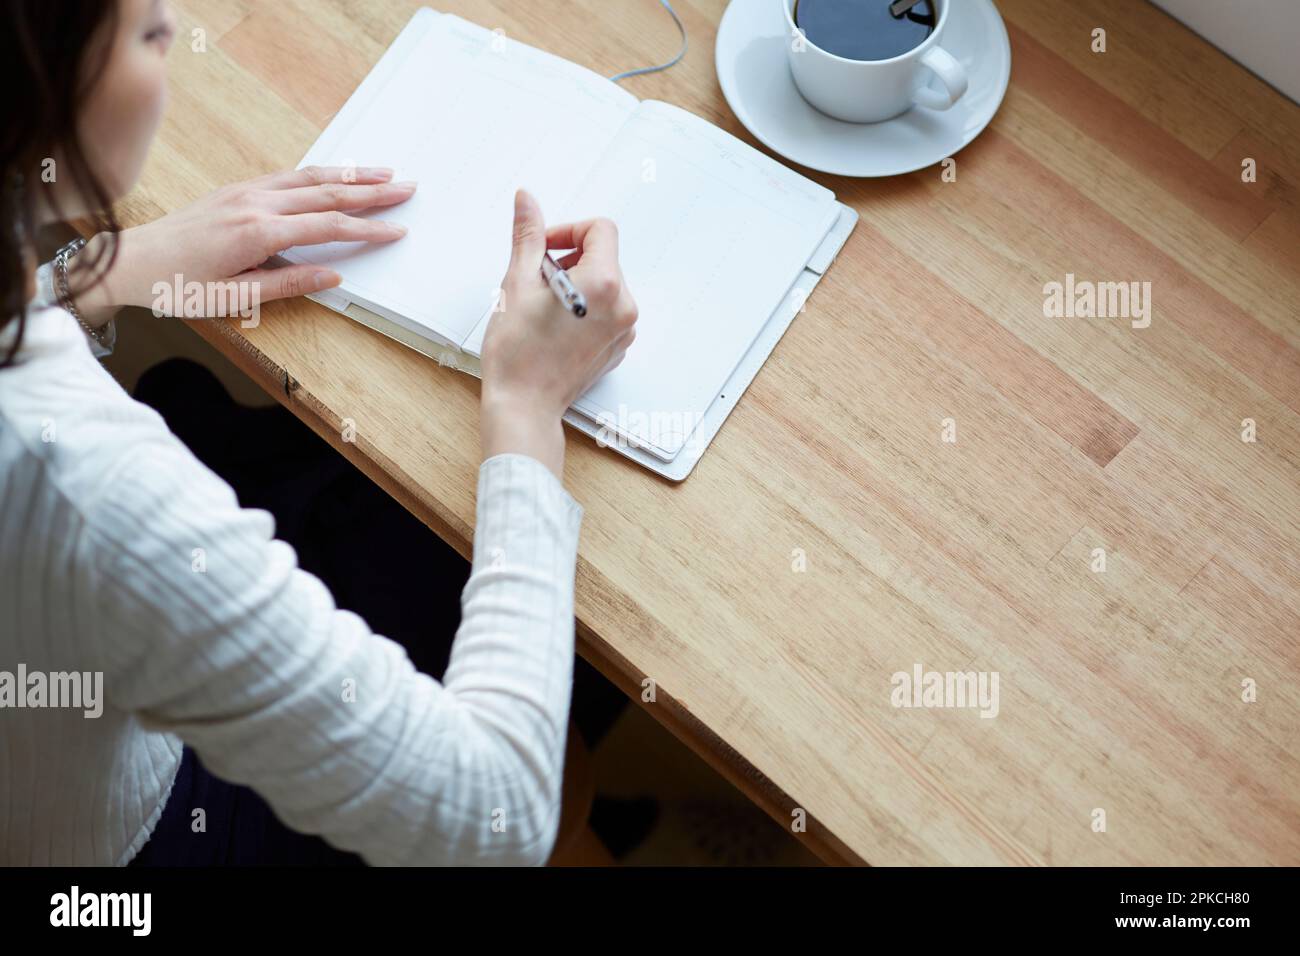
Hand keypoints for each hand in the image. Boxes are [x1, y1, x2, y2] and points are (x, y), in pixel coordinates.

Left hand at [73, 166, 414, 324]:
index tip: (396, 230)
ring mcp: (246, 191)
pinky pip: (289, 175)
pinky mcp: (237, 189)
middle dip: (371, 191)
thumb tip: (331, 275)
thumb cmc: (177, 286)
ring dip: (351, 175)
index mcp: (257, 233)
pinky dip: (321, 173)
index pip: (327, 227)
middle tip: (407, 188)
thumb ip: (286, 285)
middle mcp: (255, 204)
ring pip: (310, 177)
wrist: (129, 261)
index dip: (367, 228)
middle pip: (327, 193)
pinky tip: (337, 174)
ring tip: (384, 173)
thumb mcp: (233, 299)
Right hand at [479, 189, 637, 478]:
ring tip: (543, 306)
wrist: (524, 406)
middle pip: (603, 257)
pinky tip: (555, 326)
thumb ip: (529, 236)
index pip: (600, 229)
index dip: (569, 231)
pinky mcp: (617, 348)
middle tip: (535, 280)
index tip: (544, 248)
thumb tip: (527, 200)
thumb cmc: (517, 352)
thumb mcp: (517, 282)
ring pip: (604, 285)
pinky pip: (606, 312)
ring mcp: (624, 330)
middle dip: (569, 259)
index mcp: (604, 284)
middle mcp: (624, 306)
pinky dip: (584, 308)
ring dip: (575, 283)